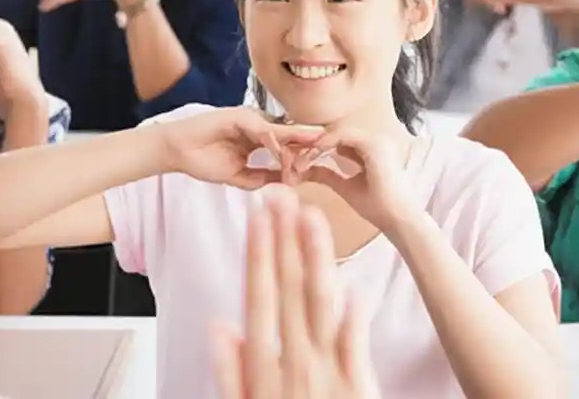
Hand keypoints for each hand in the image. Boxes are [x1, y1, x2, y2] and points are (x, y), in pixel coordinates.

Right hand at [157, 108, 324, 189]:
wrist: (177, 151)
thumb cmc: (204, 160)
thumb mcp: (239, 175)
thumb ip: (261, 177)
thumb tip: (284, 183)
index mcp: (260, 139)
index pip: (289, 145)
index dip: (305, 154)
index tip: (324, 164)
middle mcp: (258, 126)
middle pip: (291, 133)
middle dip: (311, 142)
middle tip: (333, 147)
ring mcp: (249, 119)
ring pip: (280, 130)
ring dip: (297, 141)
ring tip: (317, 148)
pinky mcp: (238, 116)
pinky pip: (261, 130)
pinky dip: (273, 142)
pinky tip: (283, 152)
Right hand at [213, 187, 379, 398]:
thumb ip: (230, 370)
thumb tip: (220, 325)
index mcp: (265, 367)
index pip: (259, 296)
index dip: (258, 254)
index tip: (257, 218)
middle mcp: (295, 363)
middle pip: (289, 290)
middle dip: (285, 240)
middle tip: (284, 198)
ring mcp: (328, 374)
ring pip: (322, 306)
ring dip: (318, 260)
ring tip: (314, 220)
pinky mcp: (358, 389)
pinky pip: (357, 347)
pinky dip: (355, 317)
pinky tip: (354, 284)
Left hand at [292, 128, 421, 234]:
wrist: (397, 219)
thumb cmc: (377, 207)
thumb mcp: (344, 187)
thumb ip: (327, 175)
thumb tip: (307, 170)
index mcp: (368, 149)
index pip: (336, 140)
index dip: (314, 147)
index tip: (294, 158)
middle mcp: (373, 140)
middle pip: (333, 133)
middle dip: (310, 143)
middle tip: (288, 154)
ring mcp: (374, 140)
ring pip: (335, 133)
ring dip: (314, 144)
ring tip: (296, 158)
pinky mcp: (373, 145)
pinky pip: (341, 137)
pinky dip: (323, 145)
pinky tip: (309, 157)